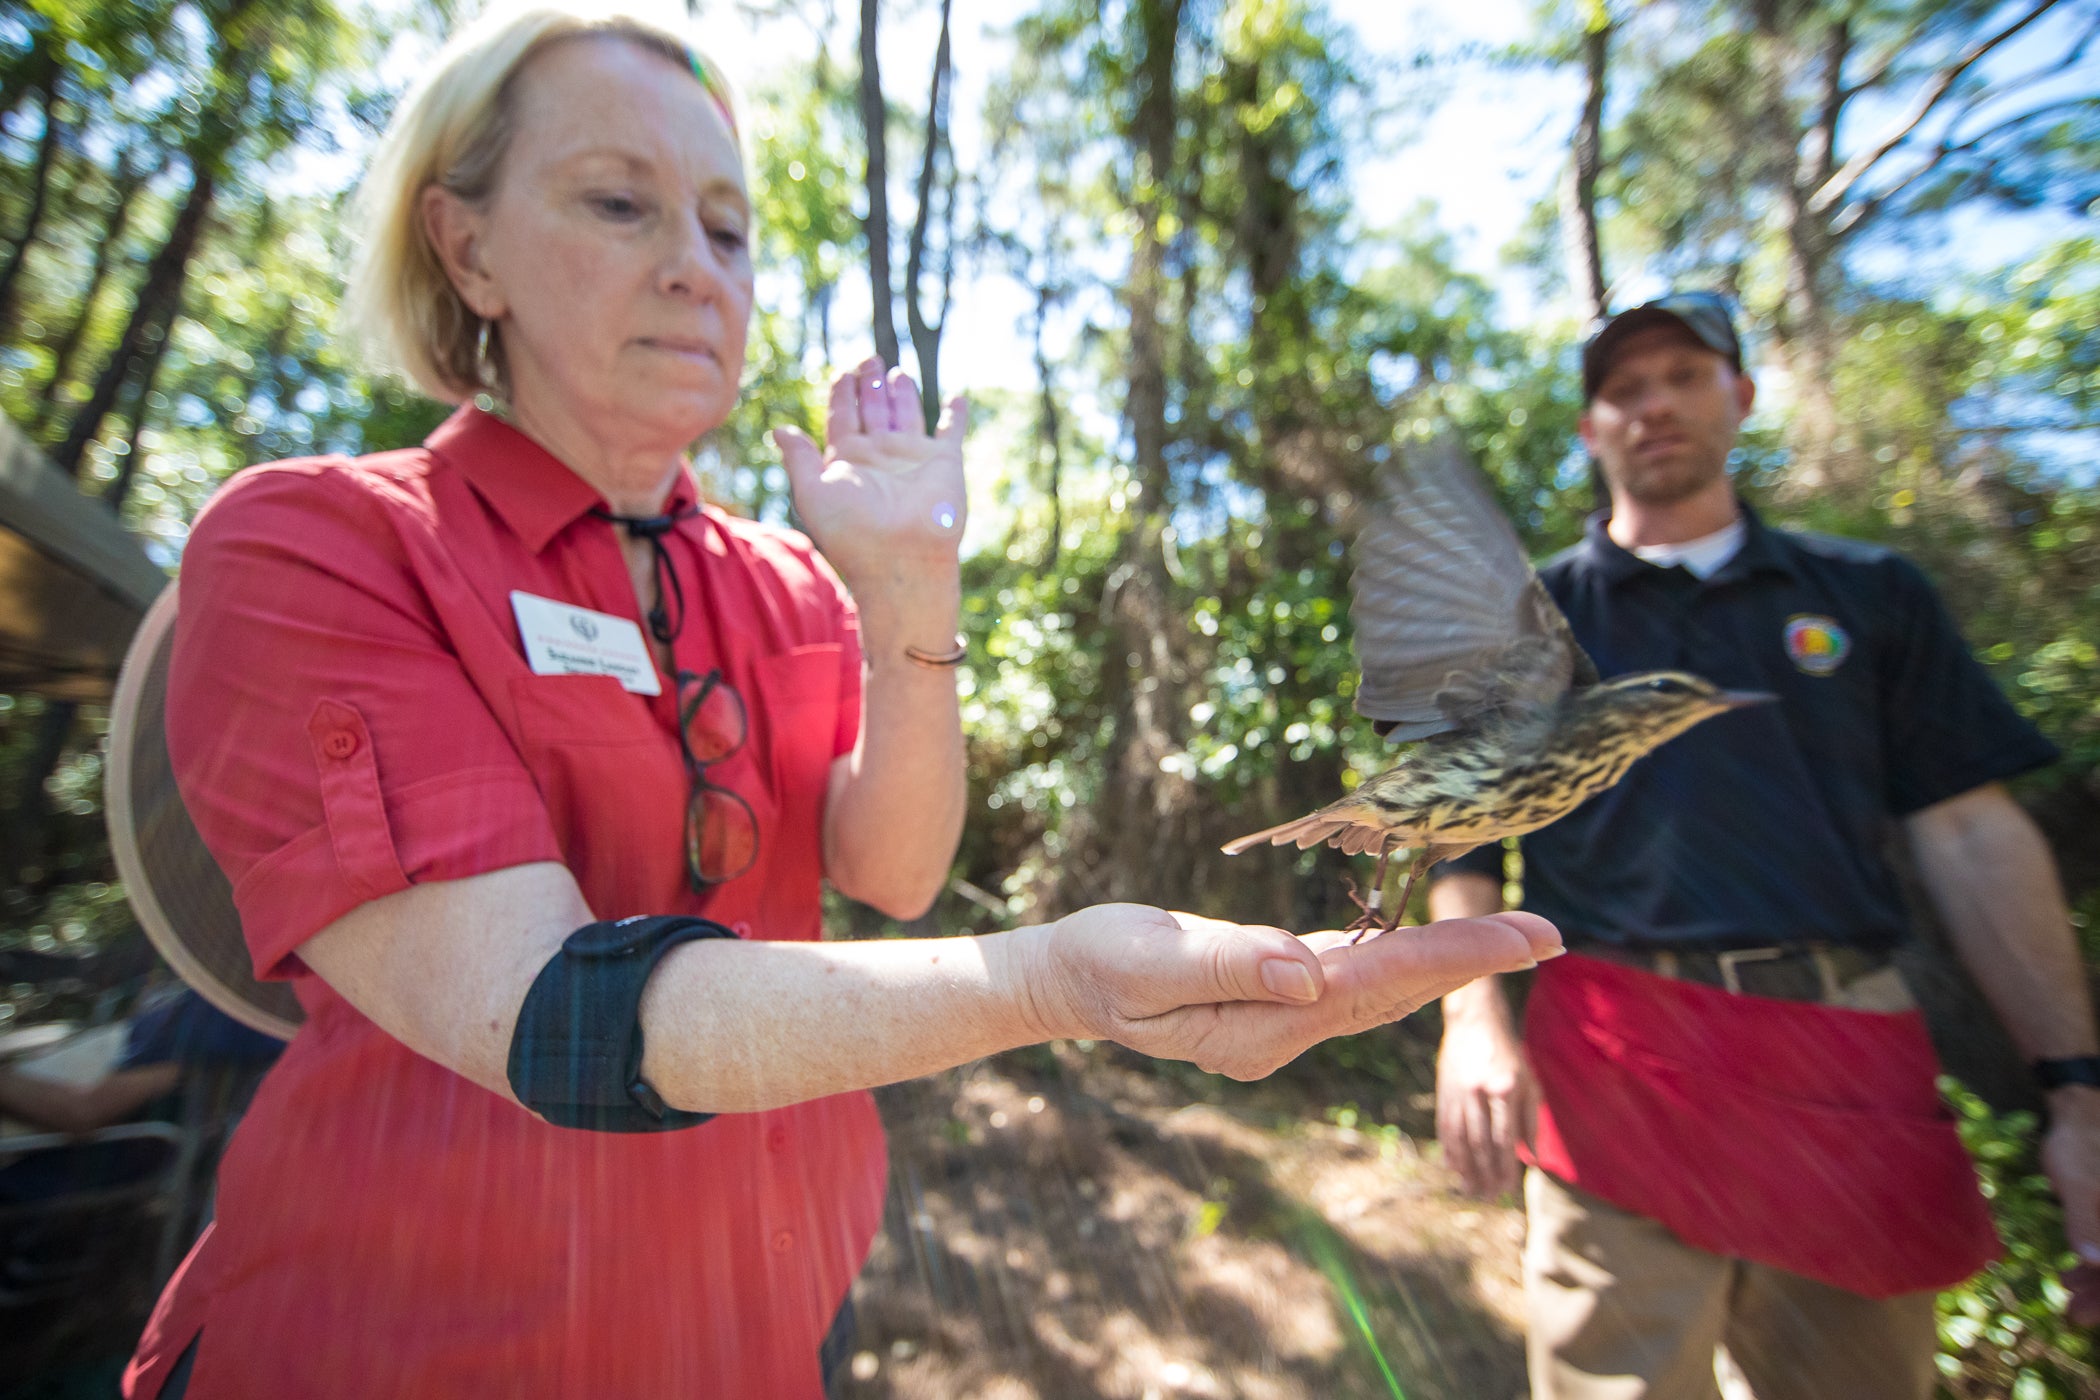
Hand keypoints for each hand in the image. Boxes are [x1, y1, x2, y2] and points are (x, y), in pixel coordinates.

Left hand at [775, 357, 967, 589]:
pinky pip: (951, 432)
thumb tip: (778, 430)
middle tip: (870, 358)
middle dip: (870, 384)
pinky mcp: (944, 462)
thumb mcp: (812, 491)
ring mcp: (913, 457)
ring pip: (907, 414)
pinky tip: (957, 396)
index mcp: (848, 459)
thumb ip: (798, 458)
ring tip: (897, 372)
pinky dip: (955, 415)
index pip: (843, 416)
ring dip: (902, 393)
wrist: (899, 558)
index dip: (842, 394)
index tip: (843, 372)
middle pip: (873, 410)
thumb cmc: (851, 530)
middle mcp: (880, 455)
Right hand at [1002, 904, 1560, 1081]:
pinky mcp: (1275, 1000)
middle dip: (1471, 962)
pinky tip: (1433, 946)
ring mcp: (1280, 1023)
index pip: (1372, 987)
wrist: (1063, 982)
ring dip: (1448, 964)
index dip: (1448, 958)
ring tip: (1516, 939)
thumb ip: (1229, 962)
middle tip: (1549, 933)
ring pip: (1382, 992)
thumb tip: (1309, 970)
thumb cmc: (1098, 961)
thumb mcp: (1150, 959)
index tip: (1518, 939)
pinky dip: (1400, 960)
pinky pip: (1353, 982)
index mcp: (1258, 1028)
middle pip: (1393, 994)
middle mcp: (1281, 1034)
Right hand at [1436, 1009, 1537, 1198]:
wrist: (1474, 1021)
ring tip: (1470, 1190)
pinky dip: (1449, 1150)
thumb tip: (1531, 1158)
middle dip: (1485, 1174)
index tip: (1508, 1188)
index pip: (1504, 1139)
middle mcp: (1479, 1093)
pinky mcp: (1444, 1093)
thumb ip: (1530, 1121)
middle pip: (1480, 1144)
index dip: (1505, 1167)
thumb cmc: (1509, 1055)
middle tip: (1489, 1197)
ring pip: (1460, 1139)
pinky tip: (1453, 1168)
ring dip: (1465, 1168)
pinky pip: (1445, 1128)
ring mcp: (1458, 1093)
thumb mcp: (1529, 1082)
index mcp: (1505, 1089)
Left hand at [2042, 1087, 2099, 1324]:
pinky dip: (2096, 1262)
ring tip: (2065, 1295)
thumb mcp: (2079, 1183)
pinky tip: (2068, 1274)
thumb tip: (2094, 1260)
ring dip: (2099, 1283)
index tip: (2090, 1317)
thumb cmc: (2082, 1143)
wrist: (2082, 1109)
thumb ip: (2086, 1220)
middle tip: (2073, 1315)